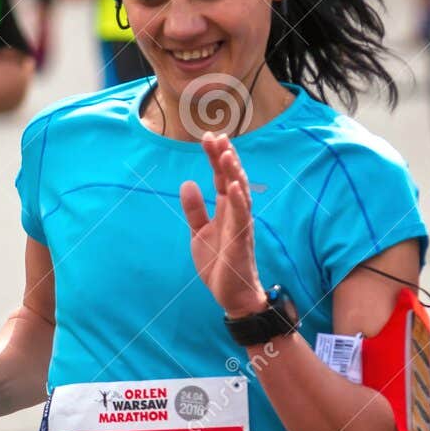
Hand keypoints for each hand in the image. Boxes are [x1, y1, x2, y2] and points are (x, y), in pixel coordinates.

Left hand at [180, 132, 265, 317]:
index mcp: (226, 209)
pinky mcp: (242, 240)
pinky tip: (235, 186)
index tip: (209, 137)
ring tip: (226, 153)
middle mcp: (236, 213)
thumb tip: (188, 183)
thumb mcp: (199, 232)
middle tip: (216, 136)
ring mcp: (241, 225)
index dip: (216, 157)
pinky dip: (240, 201)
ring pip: (240, 193)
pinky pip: (242, 218)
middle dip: (225, 157)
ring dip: (234, 173)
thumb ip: (194, 209)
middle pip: (232, 179)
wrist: (231, 294)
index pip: (222, 177)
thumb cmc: (219, 263)